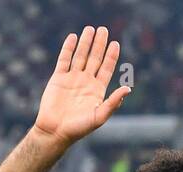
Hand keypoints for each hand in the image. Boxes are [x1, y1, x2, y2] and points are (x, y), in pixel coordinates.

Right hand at [34, 26, 129, 146]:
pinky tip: (73, 37)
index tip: (115, 43)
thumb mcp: (99, 116)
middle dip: (99, 44)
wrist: (55, 132)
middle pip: (94, 58)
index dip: (111, 56)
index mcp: (96, 90)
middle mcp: (85, 82)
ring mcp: (71, 79)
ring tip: (90, 29)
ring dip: (85, 42)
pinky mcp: (58, 78)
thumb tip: (127, 88)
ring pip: (80, 56)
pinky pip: (64, 60)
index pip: (106, 68)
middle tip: (103, 30)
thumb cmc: (78, 128)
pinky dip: (68, 48)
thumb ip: (113, 102)